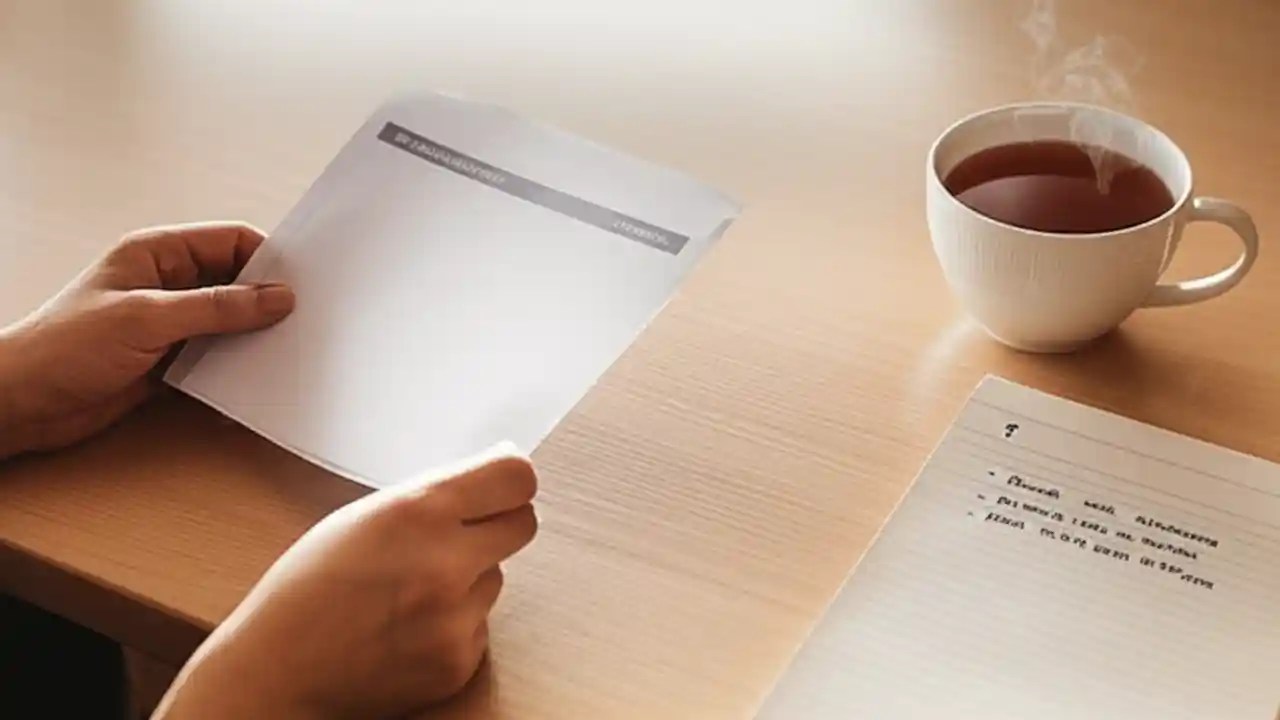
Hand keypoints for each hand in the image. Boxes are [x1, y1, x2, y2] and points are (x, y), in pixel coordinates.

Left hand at [0, 222, 293, 456]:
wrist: (21, 403)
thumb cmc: (64, 348)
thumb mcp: (147, 318)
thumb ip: (216, 307)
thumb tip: (277, 297)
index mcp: (157, 253)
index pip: (230, 241)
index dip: (269, 258)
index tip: (304, 284)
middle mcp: (167, 284)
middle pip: (237, 282)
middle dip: (269, 301)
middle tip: (306, 322)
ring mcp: (170, 324)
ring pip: (231, 323)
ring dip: (255, 338)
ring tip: (288, 354)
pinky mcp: (170, 361)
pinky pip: (218, 358)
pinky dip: (238, 369)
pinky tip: (257, 382)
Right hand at [154, 447, 538, 719]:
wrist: (277, 673)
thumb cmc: (309, 589)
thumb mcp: (364, 517)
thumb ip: (433, 496)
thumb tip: (499, 476)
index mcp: (418, 512)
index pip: (516, 476)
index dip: (511, 478)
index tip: (500, 484)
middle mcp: (445, 564)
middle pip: (524, 524)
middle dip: (499, 523)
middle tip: (462, 534)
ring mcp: (455, 620)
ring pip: (497, 578)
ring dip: (468, 579)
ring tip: (410, 593)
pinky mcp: (458, 662)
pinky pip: (481, 625)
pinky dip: (454, 624)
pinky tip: (407, 629)